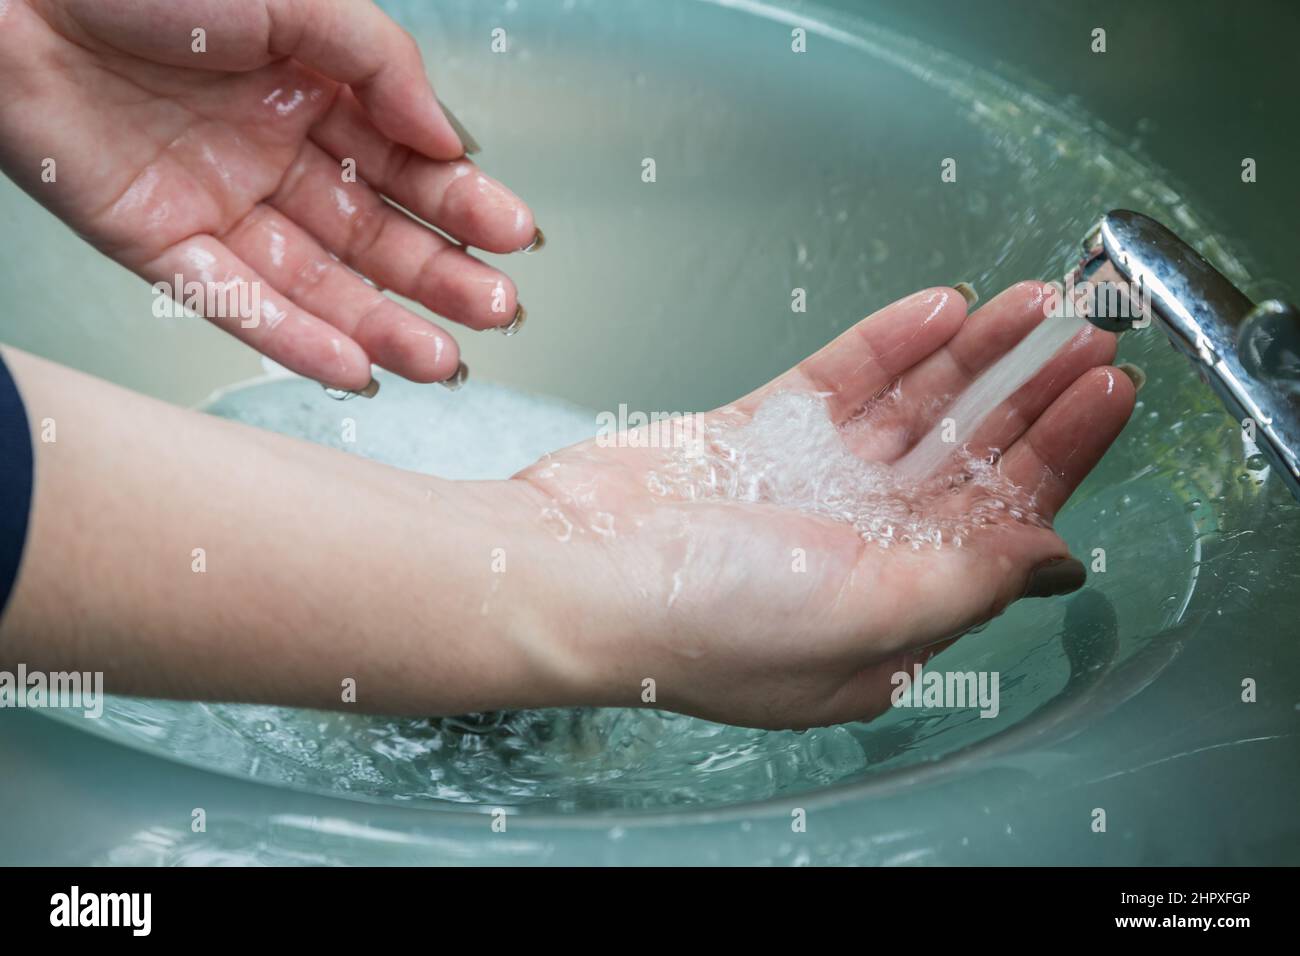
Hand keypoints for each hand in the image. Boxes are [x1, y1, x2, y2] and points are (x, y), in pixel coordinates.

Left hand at [0, 0, 536, 389]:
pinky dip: (293, 338)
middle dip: (439, 276)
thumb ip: (384, 65)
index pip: (406, 162)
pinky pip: (234, 301)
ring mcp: (217, 201)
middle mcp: (271, 150)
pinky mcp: (156, 242)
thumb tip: (450, 140)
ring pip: (316, 282)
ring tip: (444, 360)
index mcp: (310, 87)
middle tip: (499, 310)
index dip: (464, 204)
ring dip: (382, 325)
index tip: (516, 238)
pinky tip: (354, 366)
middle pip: (373, 234)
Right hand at [517, 283, 1134, 728]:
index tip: (1106, 393)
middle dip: (1028, 396)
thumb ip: (972, 580)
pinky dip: (890, 344)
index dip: (1060, 456)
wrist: (574, 570)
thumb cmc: (702, 621)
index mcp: (891, 610)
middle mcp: (853, 552)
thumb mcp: (871, 614)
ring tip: (1028, 304)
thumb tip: (1056, 561)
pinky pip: (840, 381)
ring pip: (911, 412)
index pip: (1001, 524)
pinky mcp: (755, 436)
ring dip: (972, 357)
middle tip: (1085, 337)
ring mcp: (803, 489)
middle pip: (965, 460)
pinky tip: (939, 311)